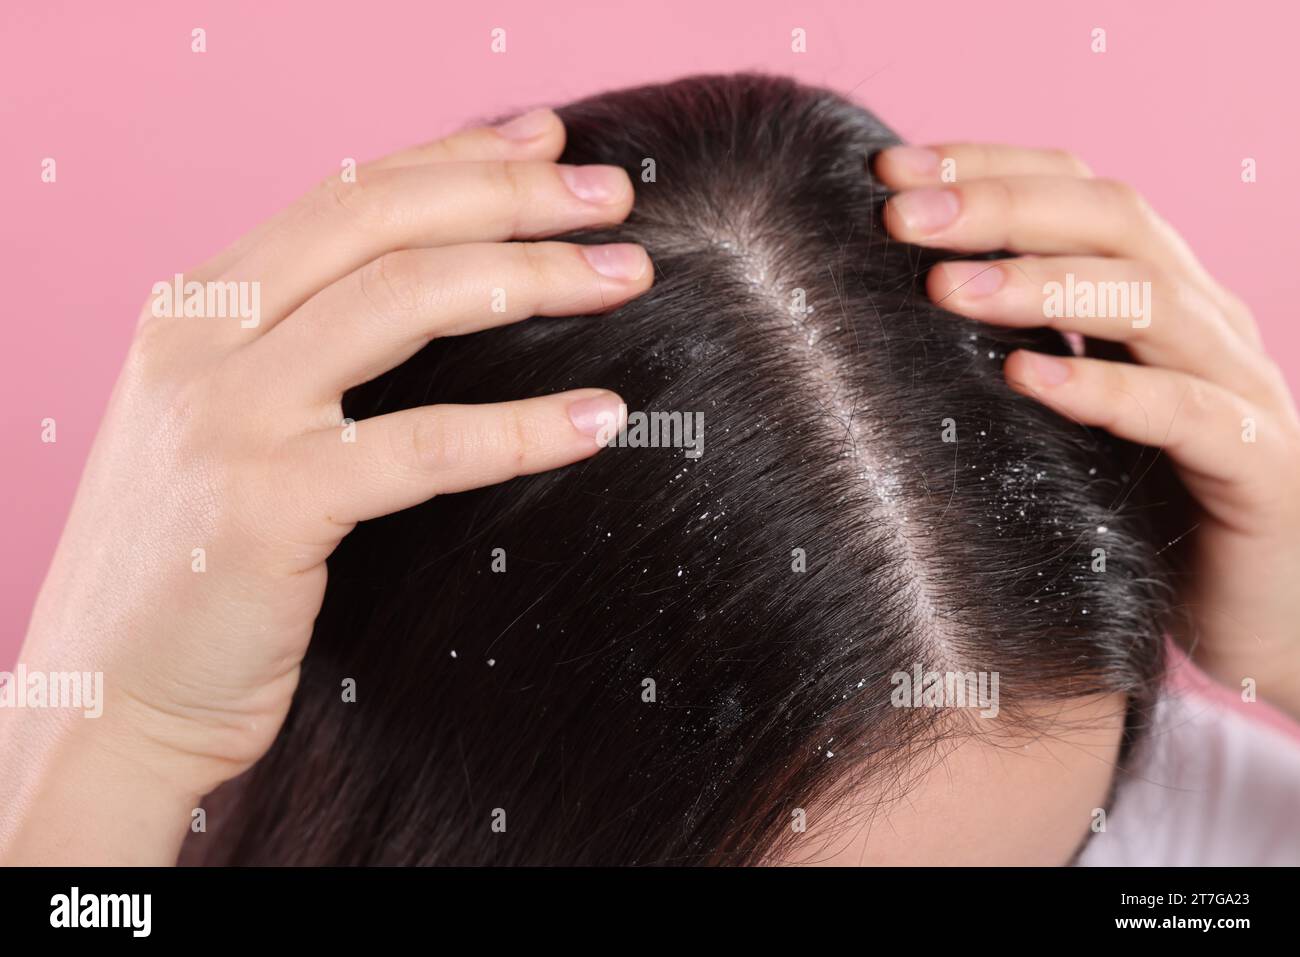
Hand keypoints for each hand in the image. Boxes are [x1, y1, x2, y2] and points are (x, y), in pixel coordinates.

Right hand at [1, 108, 650, 862]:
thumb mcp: (228, 428)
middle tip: (613, 195)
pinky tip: (598, 419)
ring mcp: (224, 417)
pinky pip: (421, 445)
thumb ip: (301, 350)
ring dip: (531, 278)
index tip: (549, 143)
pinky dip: (521, 426)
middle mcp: (202, 339)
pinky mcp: (261, 506)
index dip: (455, 156)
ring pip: (402, 301)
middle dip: (509, 195)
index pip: (345, 195)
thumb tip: (434, 290)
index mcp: (197, 308)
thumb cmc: (191, 573)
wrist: (103, 704)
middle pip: (381, 222)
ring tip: (627, 277)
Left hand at [875, 143, 1299, 718]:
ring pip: (1152, 298)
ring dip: (1042, 283)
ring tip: (946, 287)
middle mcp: (1202, 320)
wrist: (1256, 607)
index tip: (887, 167)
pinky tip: (1029, 378)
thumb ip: (1011, 348)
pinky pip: (1186, 412)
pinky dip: (1106, 388)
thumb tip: (895, 304)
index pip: (1075, 190)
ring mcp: (1237, 386)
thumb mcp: (1063, 412)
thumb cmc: (1137, 506)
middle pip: (1113, 218)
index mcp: (1154, 291)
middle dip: (1000, 205)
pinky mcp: (1257, 465)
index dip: (986, 167)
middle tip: (900, 215)